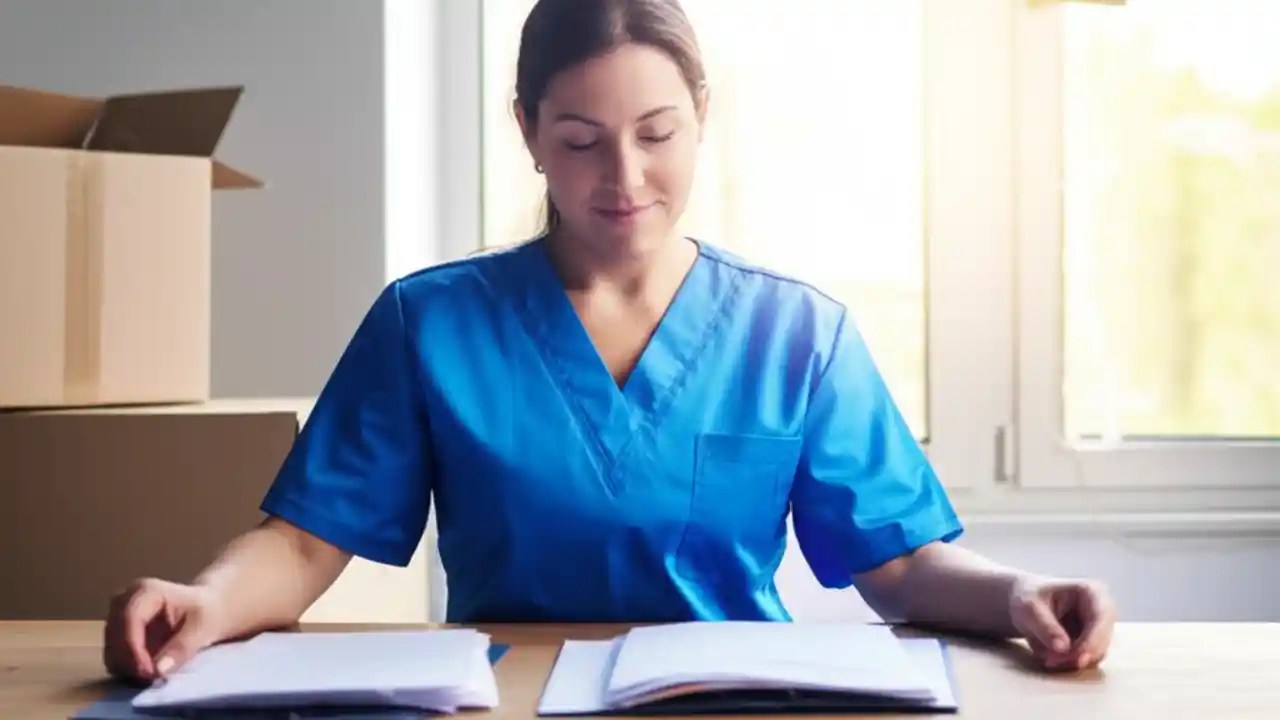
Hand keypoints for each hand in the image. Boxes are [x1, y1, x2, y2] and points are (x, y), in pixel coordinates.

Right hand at [103, 578, 224, 681]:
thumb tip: (159, 669)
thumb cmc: (205, 613)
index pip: (129, 619)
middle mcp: (124, 600)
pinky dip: (127, 669)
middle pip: (114, 637)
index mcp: (146, 591)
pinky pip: (113, 657)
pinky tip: (147, 671)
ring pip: (111, 650)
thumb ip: (182, 647)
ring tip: (153, 675)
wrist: (204, 608)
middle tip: (153, 678)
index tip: (148, 672)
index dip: (134, 648)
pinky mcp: (115, 634)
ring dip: (128, 668)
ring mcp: (116, 616)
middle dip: (131, 661)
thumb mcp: (203, 627)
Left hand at [1008, 575, 1116, 671]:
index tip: (1078, 660)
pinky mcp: (1091, 645)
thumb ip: (1045, 627)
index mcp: (1092, 591)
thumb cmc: (1028, 598)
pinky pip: (1085, 661)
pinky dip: (1067, 663)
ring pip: (1094, 656)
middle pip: (1101, 642)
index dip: (1093, 642)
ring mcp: (1099, 629)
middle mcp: (1103, 611)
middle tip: (1050, 661)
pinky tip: (1049, 657)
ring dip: (1070, 661)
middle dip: (1076, 655)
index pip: (1101, 619)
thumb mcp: (1029, 608)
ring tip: (1045, 656)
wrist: (1025, 603)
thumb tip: (1063, 648)